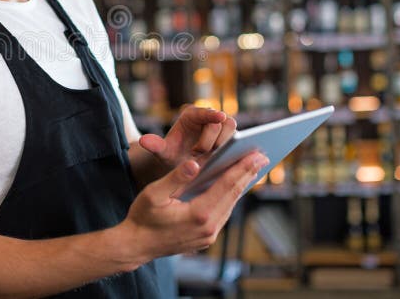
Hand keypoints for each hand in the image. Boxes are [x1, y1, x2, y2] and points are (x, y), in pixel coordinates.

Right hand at [121, 151, 268, 259]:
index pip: (226, 186)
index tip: (256, 154)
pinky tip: (234, 187)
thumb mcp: (153, 194)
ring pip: (230, 205)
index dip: (242, 168)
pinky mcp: (206, 238)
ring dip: (242, 186)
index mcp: (198, 214)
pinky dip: (231, 197)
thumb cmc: (142, 217)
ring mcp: (209, 235)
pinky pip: (224, 214)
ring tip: (252, 169)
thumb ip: (175, 178)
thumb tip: (195, 164)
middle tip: (263, 156)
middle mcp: (208, 228)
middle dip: (248, 174)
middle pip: (233, 195)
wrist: (136, 245)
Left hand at [139, 106, 236, 169]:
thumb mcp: (163, 152)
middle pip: (222, 121)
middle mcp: (210, 119)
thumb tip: (143, 141)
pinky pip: (240, 141)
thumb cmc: (172, 155)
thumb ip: (155, 146)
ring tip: (209, 158)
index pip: (204, 112)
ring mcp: (222, 130)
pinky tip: (237, 159)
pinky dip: (238, 148)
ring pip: (233, 131)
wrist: (182, 165)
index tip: (218, 116)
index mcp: (192, 115)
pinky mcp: (230, 141)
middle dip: (213, 138)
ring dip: (223, 144)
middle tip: (198, 152)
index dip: (212, 113)